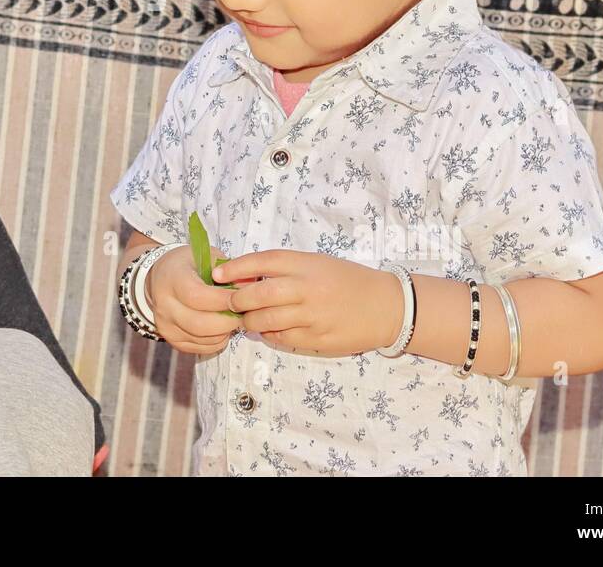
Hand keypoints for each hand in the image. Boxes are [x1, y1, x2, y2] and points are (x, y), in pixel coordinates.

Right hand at [144, 245, 241, 355]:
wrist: (162, 277)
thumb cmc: (189, 264)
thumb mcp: (208, 256)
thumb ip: (229, 270)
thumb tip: (252, 288)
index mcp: (172, 279)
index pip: (197, 296)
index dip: (223, 301)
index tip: (242, 298)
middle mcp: (164, 304)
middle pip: (199, 324)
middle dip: (228, 321)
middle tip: (243, 313)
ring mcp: (165, 325)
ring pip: (202, 339)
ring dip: (224, 332)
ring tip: (233, 318)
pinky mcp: (171, 339)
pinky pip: (200, 348)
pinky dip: (217, 340)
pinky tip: (221, 327)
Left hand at [212, 250, 399, 357]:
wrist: (385, 306)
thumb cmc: (346, 280)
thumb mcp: (316, 264)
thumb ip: (284, 269)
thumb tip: (243, 275)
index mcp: (307, 264)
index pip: (263, 262)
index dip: (236, 267)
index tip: (217, 274)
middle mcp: (308, 289)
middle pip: (259, 295)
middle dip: (237, 300)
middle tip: (230, 303)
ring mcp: (313, 316)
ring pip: (266, 321)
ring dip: (249, 321)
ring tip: (247, 319)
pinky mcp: (317, 339)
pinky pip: (282, 338)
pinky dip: (269, 335)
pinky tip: (269, 330)